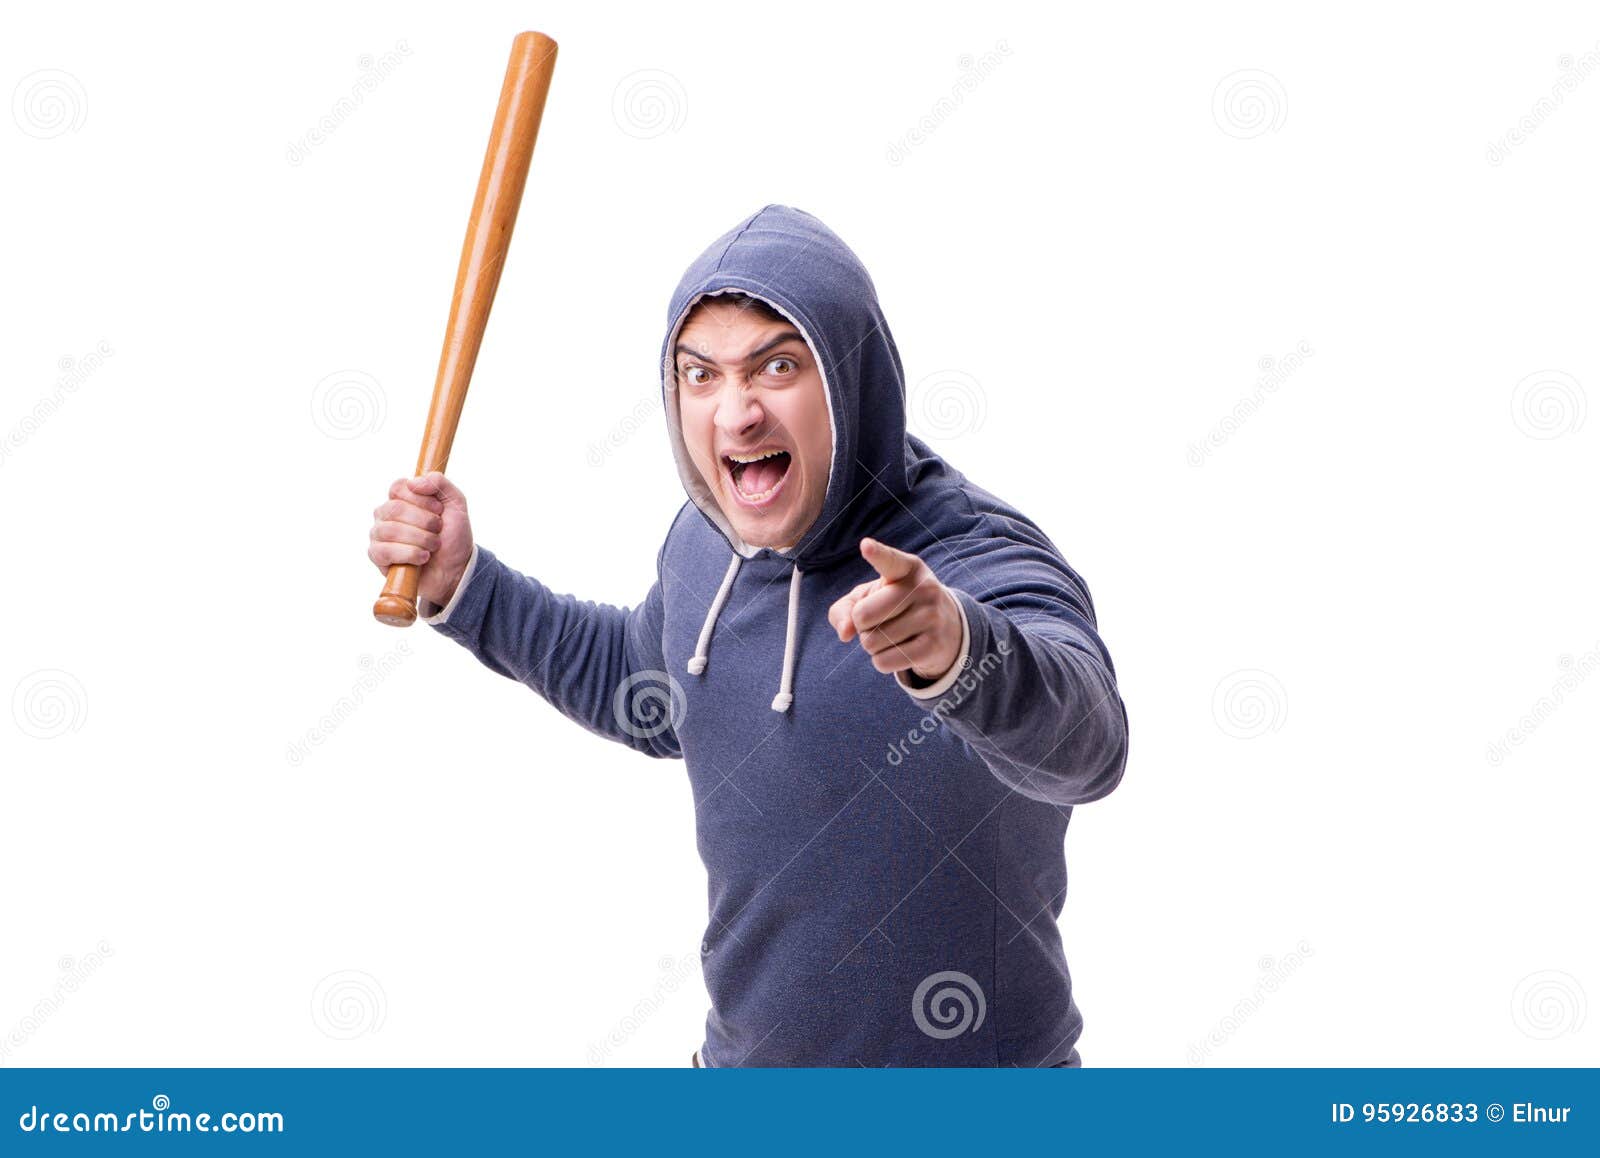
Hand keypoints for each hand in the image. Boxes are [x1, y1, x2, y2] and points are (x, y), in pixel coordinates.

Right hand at [368, 471, 474, 607]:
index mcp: (401, 498)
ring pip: (390, 530)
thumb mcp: (456, 504)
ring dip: (420, 539)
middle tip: (438, 530)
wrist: (455, 569)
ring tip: (433, 546)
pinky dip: (410, 554)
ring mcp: (379, 535)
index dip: (421, 499)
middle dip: (424, 521)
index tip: (438, 510)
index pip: (398, 487)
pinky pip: (384, 551)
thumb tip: (413, 482)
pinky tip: (423, 558)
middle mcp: (386, 514)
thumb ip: (440, 483)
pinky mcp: (377, 556)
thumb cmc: (452, 536)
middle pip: (395, 509)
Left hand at [828, 537, 962, 681]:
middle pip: (863, 615)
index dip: (876, 554)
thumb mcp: (870, 597)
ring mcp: (931, 617)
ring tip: (892, 634)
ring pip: (872, 642)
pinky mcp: (933, 646)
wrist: (945, 628)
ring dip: (872, 645)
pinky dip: (881, 661)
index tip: (866, 546)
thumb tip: (845, 633)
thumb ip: (845, 608)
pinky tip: (898, 650)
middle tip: (877, 620)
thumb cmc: (895, 606)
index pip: (889, 560)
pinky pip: (884, 662)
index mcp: (907, 568)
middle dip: (860, 625)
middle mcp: (923, 588)